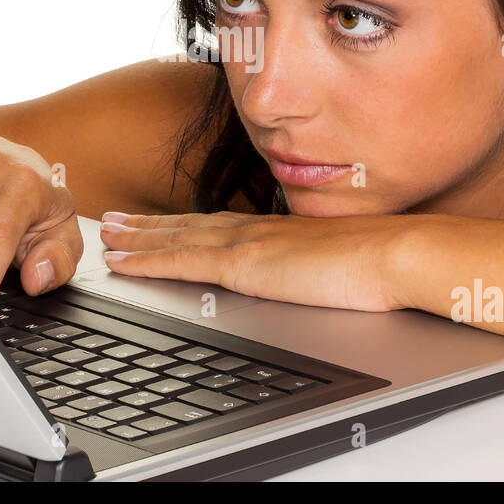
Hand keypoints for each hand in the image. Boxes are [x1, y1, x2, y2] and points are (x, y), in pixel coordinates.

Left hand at [98, 211, 409, 311]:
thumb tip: (312, 281)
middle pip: (187, 227)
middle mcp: (254, 230)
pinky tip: (122, 263)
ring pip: (174, 240)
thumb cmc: (382, 262)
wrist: (396, 254)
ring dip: (136, 239)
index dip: (181, 225)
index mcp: (276, 231)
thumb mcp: (339, 262)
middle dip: (147, 227)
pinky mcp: (242, 265)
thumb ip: (315, 267)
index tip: (156, 222)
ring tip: (106, 237)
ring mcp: (245, 244)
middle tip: (112, 223)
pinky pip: (180, 262)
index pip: (216, 226)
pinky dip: (145, 260)